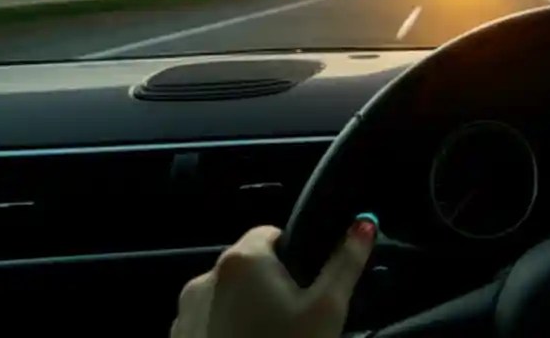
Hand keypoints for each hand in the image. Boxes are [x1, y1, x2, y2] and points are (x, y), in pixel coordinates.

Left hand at [172, 218, 375, 337]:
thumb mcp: (327, 308)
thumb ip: (346, 262)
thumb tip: (365, 223)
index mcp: (241, 259)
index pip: (271, 233)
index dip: (295, 255)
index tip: (307, 287)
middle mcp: (204, 277)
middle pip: (249, 267)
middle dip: (272, 285)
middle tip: (296, 318)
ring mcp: (184, 311)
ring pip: (227, 296)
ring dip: (246, 307)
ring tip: (272, 337)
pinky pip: (208, 321)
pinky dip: (226, 329)